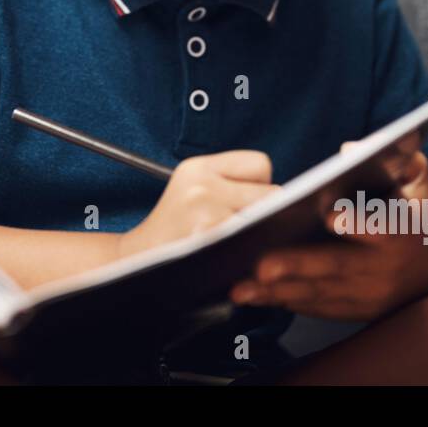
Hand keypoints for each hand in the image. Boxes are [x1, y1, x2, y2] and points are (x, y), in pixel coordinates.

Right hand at [118, 150, 280, 258]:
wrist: (137, 262)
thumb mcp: (192, 190)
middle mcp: (200, 184)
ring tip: (235, 242)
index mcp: (198, 167)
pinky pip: (254, 243)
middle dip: (266, 212)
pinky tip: (232, 256)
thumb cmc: (174, 231)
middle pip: (272, 192)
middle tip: (241, 228)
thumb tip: (291, 198)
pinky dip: (250, 252)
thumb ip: (233, 185)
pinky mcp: (209, 238)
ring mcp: (204, 212)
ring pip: (267, 219)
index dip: (260, 185)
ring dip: (261, 234)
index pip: (261, 164)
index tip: (243, 203)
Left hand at [227, 133, 427, 320]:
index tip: (329, 217)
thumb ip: (396, 160)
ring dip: (280, 293)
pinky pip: (319, 309)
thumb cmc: (421, 216)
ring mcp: (372, 296)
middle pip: (338, 267)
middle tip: (260, 266)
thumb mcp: (419, 183)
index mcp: (403, 232)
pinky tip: (256, 296)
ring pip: (322, 294)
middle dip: (297, 267)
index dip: (357, 223)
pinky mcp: (359, 313)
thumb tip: (350, 149)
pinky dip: (287, 302)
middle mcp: (387, 268)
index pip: (382, 227)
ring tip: (241, 288)